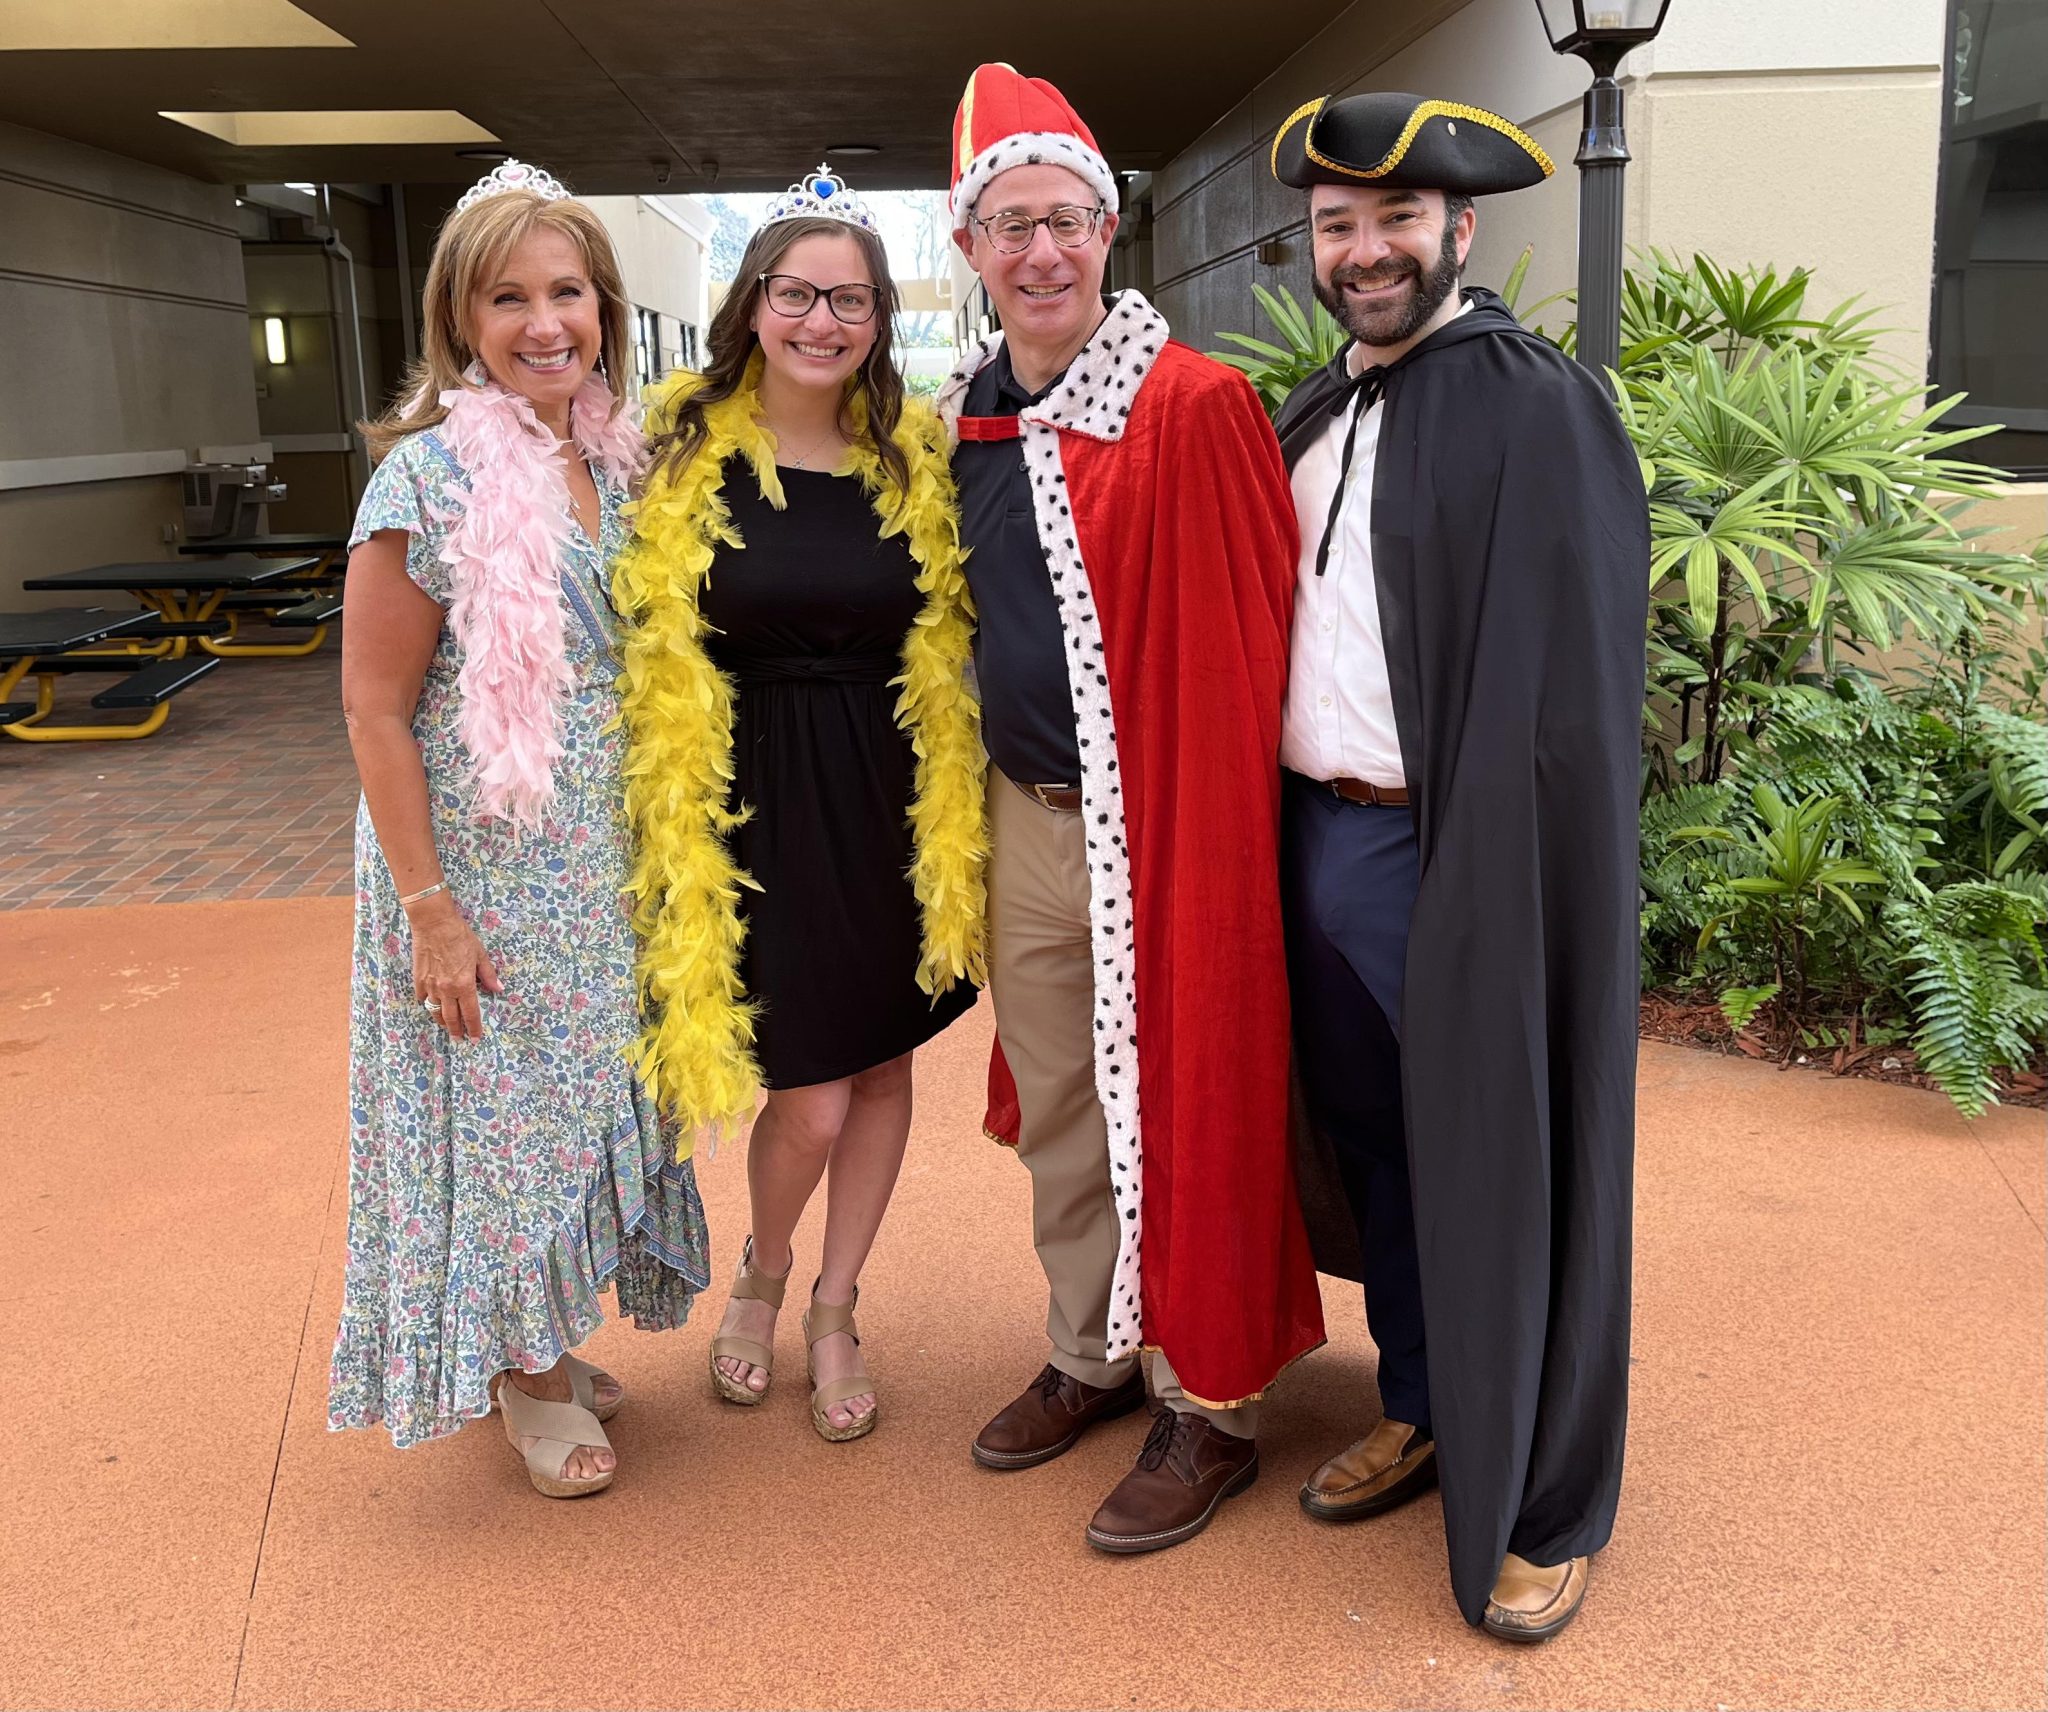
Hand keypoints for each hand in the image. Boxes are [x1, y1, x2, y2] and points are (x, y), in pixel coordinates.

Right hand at [407, 891, 501, 1039]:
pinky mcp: (418, 979)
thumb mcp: (480, 954)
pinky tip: (431, 1005)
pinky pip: (423, 998)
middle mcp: (446, 990)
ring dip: (441, 1021)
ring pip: (435, 1011)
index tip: (475, 1038)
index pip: (470, 1014)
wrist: (434, 923)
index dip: (474, 1028)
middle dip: (456, 1031)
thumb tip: (498, 989)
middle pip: (451, 1018)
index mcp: (464, 985)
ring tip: (447, 1026)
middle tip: (460, 1039)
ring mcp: (430, 986)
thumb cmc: (460, 936)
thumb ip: (488, 975)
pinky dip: (428, 1004)